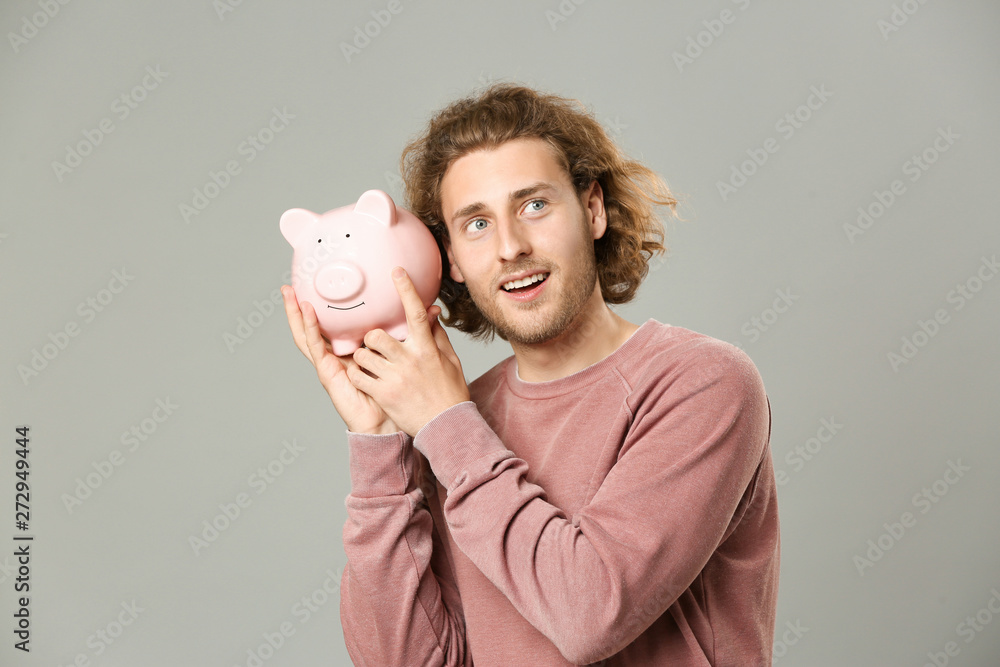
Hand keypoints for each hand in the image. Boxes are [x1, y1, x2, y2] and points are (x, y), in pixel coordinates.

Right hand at [280, 284, 427, 434]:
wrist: (387, 423)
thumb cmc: (397, 394)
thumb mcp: (407, 355)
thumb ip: (417, 332)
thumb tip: (434, 309)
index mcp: (351, 351)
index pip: (333, 325)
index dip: (324, 306)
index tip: (319, 283)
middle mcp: (336, 356)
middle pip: (312, 328)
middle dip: (298, 307)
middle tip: (290, 285)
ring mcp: (330, 365)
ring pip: (307, 335)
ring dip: (296, 314)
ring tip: (290, 293)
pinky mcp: (329, 373)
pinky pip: (316, 348)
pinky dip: (310, 328)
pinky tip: (307, 312)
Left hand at [348, 267, 469, 436]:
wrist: (446, 427)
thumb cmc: (449, 393)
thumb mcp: (449, 361)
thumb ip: (437, 335)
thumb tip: (430, 312)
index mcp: (427, 349)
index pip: (415, 313)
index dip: (406, 289)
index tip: (397, 271)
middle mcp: (410, 361)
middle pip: (377, 335)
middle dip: (370, 337)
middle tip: (373, 344)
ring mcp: (396, 378)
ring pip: (363, 355)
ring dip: (361, 357)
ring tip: (368, 364)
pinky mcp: (384, 395)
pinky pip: (358, 376)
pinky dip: (357, 375)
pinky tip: (364, 378)